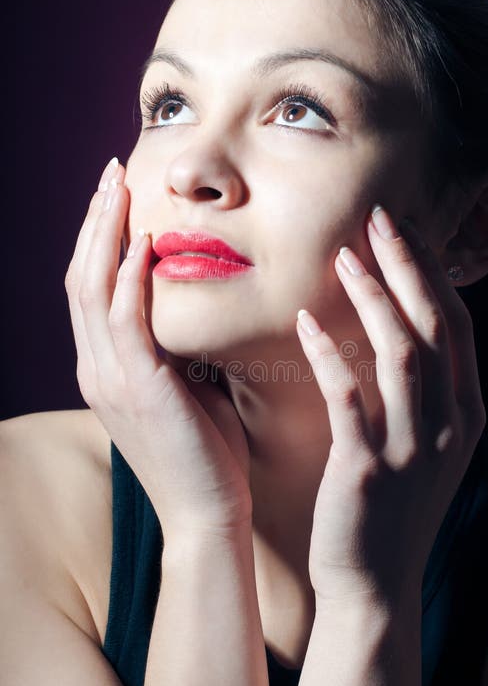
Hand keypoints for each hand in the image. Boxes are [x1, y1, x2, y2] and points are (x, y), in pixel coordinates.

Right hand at [64, 159, 251, 541]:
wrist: (208, 513)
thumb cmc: (207, 452)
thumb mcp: (188, 388)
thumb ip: (181, 346)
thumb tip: (195, 305)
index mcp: (105, 369)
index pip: (91, 289)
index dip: (98, 239)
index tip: (116, 197)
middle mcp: (96, 369)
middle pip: (81, 278)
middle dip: (95, 221)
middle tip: (111, 173)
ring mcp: (110, 380)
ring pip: (93, 290)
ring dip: (105, 234)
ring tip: (118, 187)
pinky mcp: (138, 390)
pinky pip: (126, 322)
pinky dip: (129, 279)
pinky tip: (143, 242)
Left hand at [296, 205, 485, 607]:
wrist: (374, 587)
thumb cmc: (391, 511)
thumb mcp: (425, 449)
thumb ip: (423, 394)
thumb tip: (400, 330)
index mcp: (466, 415)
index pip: (456, 326)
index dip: (432, 273)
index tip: (404, 232)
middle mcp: (450, 426)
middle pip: (435, 326)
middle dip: (409, 266)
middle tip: (378, 219)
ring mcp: (413, 449)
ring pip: (401, 352)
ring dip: (373, 297)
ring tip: (344, 256)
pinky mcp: (367, 469)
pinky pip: (349, 397)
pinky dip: (328, 354)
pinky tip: (303, 322)